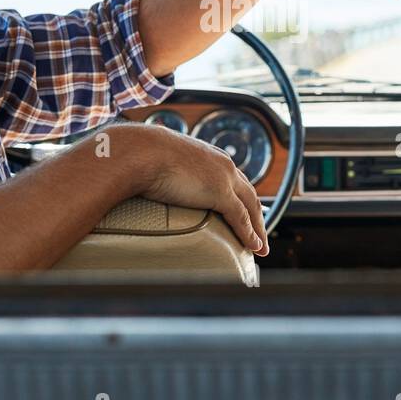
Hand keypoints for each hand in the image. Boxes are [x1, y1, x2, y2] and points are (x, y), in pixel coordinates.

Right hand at [115, 123, 269, 255]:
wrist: (140, 152)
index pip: (232, 177)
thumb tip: (150, 178)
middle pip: (248, 192)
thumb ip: (163, 169)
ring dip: (257, 228)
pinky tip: (254, 247)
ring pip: (250, 207)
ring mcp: (223, 178)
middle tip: (259, 230)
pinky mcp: (220, 193)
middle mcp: (221, 164)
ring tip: (260, 247)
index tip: (244, 209)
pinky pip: (241, 218)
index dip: (241, 195)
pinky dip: (250, 234)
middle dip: (256, 213)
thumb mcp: (158, 161)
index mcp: (208, 155)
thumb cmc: (141, 155)